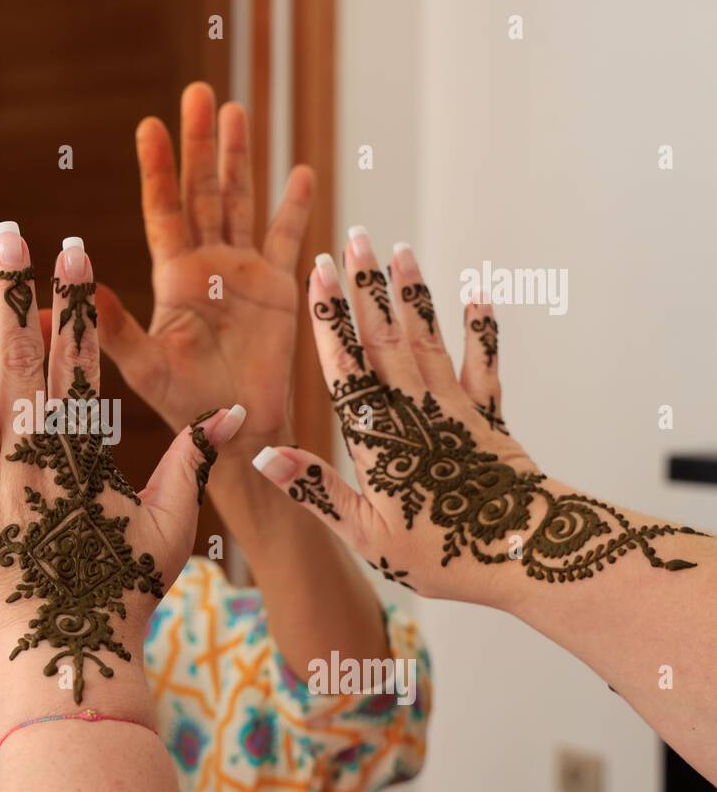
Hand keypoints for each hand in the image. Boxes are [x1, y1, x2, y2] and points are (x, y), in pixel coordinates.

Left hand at [0, 229, 245, 704]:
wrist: (69, 657)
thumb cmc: (121, 595)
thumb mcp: (171, 526)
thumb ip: (195, 463)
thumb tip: (233, 415)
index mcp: (78, 450)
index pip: (78, 360)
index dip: (75, 302)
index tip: (72, 248)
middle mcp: (28, 454)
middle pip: (19, 358)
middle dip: (15, 291)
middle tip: (6, 233)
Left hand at [95, 82, 313, 457]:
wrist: (236, 434)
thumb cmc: (184, 406)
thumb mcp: (143, 366)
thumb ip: (114, 328)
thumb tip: (78, 285)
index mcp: (172, 278)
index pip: (163, 210)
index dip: (158, 168)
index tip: (150, 125)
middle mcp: (207, 266)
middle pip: (202, 192)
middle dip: (201, 144)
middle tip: (198, 93)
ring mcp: (245, 274)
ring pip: (241, 202)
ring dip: (240, 159)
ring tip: (238, 110)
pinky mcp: (280, 290)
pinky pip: (289, 239)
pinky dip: (297, 207)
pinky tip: (301, 171)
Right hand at [252, 233, 703, 604]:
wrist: (525, 553)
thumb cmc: (442, 553)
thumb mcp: (365, 534)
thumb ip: (316, 489)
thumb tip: (264, 457)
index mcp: (376, 437)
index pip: (345, 366)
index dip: (329, 319)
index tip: (317, 274)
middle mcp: (414, 410)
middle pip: (384, 338)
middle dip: (366, 287)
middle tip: (355, 239)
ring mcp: (454, 409)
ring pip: (427, 340)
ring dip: (413, 295)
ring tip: (401, 251)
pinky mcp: (489, 419)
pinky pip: (484, 365)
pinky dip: (482, 330)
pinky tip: (479, 296)